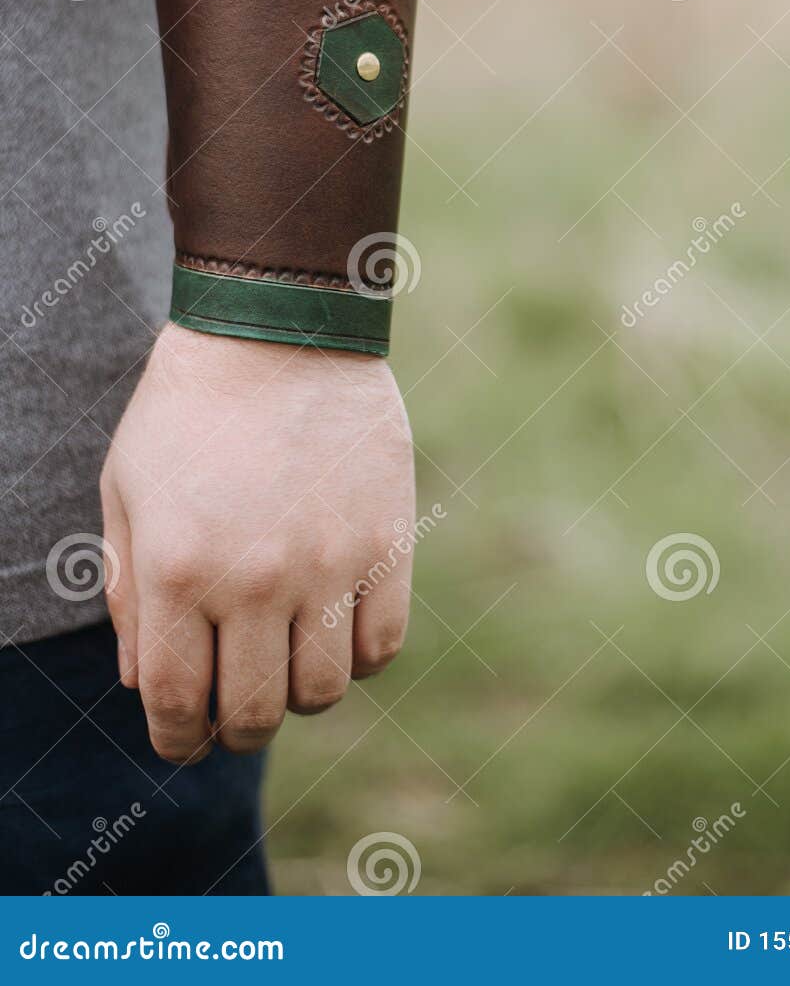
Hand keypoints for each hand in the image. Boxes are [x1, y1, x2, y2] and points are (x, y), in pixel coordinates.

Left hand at [100, 321, 413, 763]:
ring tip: (287, 660)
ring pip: (322, 691)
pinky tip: (334, 627)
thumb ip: (127, 594)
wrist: (281, 326)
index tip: (184, 739)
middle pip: (254, 714)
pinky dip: (356, 656)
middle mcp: (254, 579)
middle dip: (236, 729)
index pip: (176, 703)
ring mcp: (327, 562)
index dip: (177, 740)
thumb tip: (145, 684)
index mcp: (177, 569)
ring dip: (299, 694)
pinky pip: (380, 644)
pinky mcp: (386, 541)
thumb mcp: (126, 490)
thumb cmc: (188, 407)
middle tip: (237, 709)